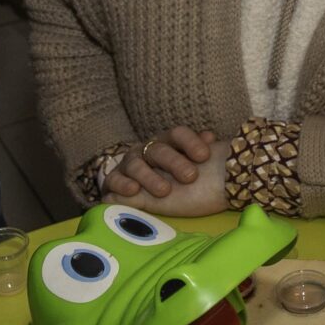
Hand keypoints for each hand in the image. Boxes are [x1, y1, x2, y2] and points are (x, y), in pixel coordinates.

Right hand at [104, 125, 218, 203]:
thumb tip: (210, 137)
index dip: (191, 142)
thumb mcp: (188, 164)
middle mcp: (146, 149)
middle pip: (158, 150)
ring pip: (136, 165)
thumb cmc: (171, 177)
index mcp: (167, 143)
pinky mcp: (114, 180)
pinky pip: (114, 180)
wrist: (141, 190)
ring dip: (149, 177)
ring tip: (164, 190)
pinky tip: (133, 190)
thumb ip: (200, 151)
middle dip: (174, 162)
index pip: (177, 134)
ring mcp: (129, 164)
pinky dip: (122, 185)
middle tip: (191, 177)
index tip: (205, 156)